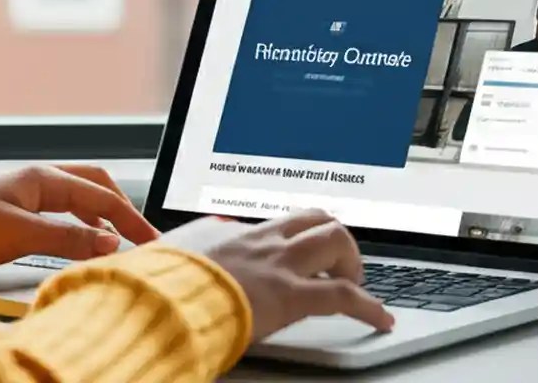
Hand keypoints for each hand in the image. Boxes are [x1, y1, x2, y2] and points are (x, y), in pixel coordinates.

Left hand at [0, 165, 158, 268]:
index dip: (130, 221)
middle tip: (142, 236)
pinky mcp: (13, 206)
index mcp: (44, 178)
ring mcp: (26, 190)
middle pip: (96, 184)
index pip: (102, 197)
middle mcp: (38, 178)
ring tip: (118, 240)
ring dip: (102, 215)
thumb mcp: (19, 235)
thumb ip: (67, 239)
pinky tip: (82, 239)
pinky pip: (61, 207)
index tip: (152, 242)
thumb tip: (112, 243)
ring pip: (79, 195)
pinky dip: (81, 222)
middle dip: (122, 208)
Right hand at [163, 210, 394, 339]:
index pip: (277, 223)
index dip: (296, 237)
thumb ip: (178, 253)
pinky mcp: (291, 294)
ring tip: (357, 286)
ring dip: (352, 262)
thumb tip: (166, 253)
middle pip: (315, 219)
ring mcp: (279, 264)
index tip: (300, 250)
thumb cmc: (157, 283)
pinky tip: (380, 319)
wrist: (159, 298)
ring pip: (336, 240)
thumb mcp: (164, 258)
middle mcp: (262, 239)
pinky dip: (368, 307)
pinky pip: (343, 295)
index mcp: (232, 234)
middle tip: (336, 266)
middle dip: (333, 240)